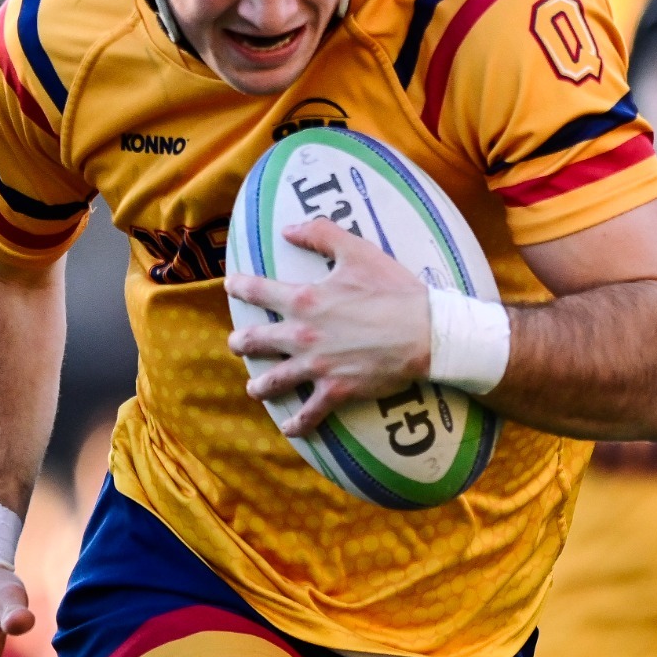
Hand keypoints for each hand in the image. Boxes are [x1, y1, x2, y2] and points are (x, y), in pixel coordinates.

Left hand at [223, 218, 429, 435]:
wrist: (424, 333)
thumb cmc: (393, 290)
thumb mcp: (357, 251)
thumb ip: (321, 234)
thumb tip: (288, 228)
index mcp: (304, 300)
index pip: (259, 292)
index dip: (241, 287)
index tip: (231, 286)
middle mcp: (302, 335)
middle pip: (257, 341)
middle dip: (242, 342)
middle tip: (236, 343)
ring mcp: (316, 367)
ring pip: (274, 381)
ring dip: (260, 386)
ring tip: (254, 388)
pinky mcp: (335, 391)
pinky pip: (309, 413)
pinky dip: (297, 424)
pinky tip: (289, 428)